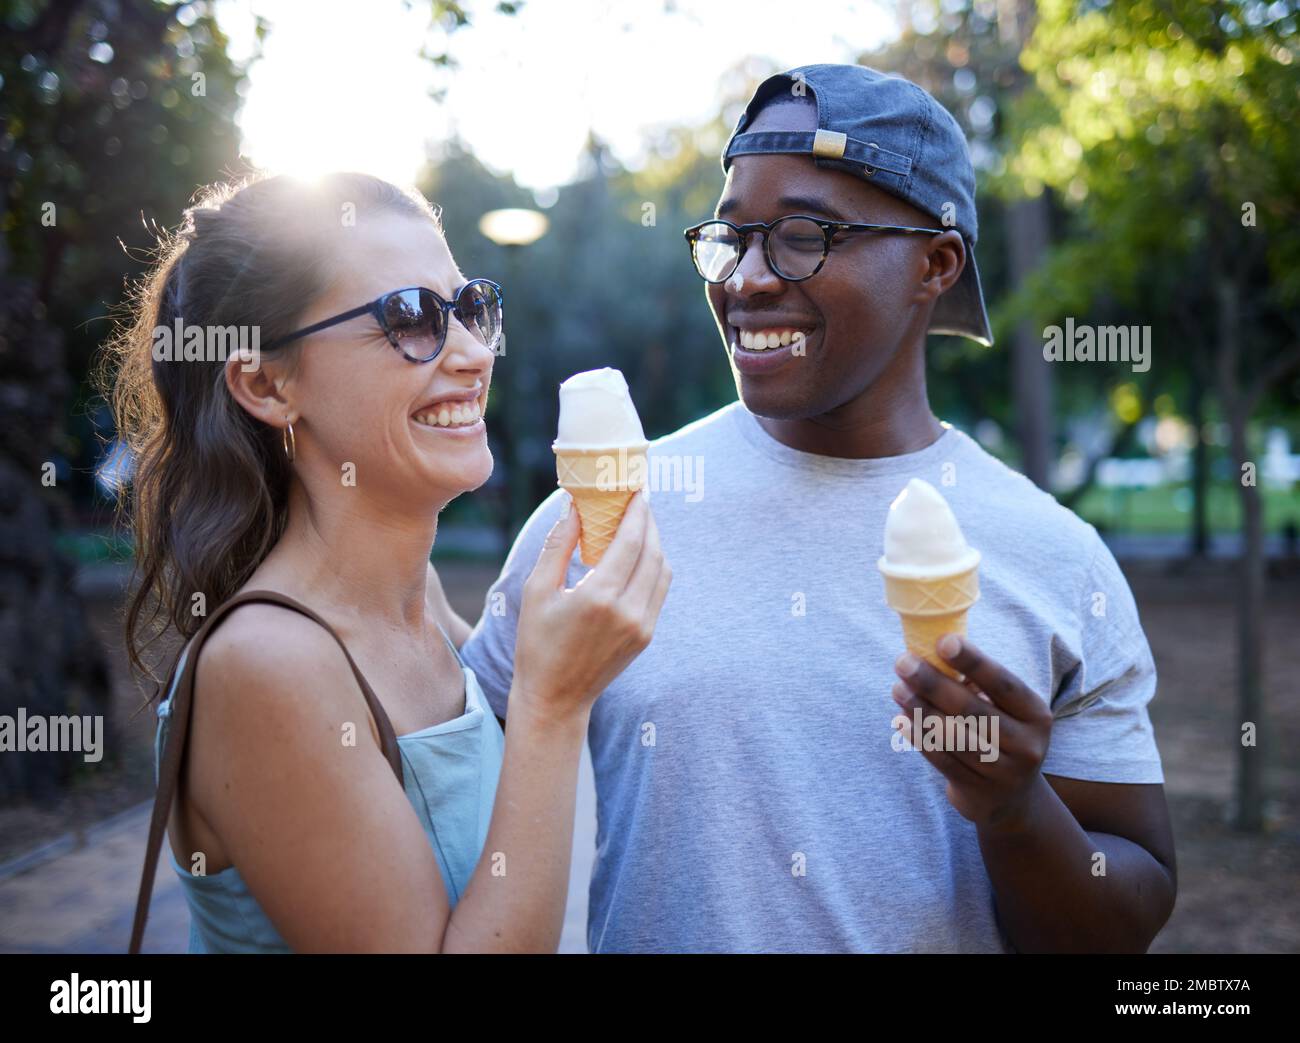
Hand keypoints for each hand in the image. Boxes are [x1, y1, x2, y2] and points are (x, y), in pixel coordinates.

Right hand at [514, 489, 670, 719]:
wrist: (556, 697)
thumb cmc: (538, 642)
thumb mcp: (537, 591)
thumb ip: (558, 545)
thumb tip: (574, 506)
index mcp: (599, 598)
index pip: (631, 542)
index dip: (637, 512)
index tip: (635, 490)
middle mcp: (628, 611)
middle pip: (652, 551)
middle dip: (648, 521)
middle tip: (637, 500)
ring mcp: (642, 625)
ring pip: (662, 570)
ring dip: (654, 542)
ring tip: (638, 524)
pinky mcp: (647, 635)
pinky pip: (659, 589)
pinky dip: (654, 565)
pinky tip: (638, 554)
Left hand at [891, 635, 1053, 831]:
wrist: (1011, 799)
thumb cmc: (999, 734)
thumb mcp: (1004, 711)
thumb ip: (976, 685)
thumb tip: (929, 653)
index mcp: (1036, 714)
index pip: (1003, 684)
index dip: (973, 662)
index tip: (943, 641)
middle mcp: (1026, 745)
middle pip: (973, 710)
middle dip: (934, 683)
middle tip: (903, 662)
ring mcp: (1003, 772)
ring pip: (954, 737)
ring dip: (921, 710)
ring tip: (898, 688)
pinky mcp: (978, 791)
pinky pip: (943, 760)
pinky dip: (919, 738)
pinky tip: (901, 719)